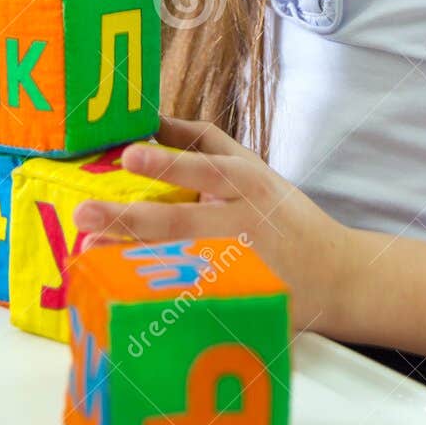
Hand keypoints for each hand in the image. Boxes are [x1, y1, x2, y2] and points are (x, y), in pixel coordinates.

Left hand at [72, 116, 353, 335]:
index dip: (167, 161)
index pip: (205, 167)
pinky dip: (160, 303)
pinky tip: (123, 299)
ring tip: (92, 253)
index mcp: (247, 182)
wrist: (340, 274)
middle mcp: (242, 221)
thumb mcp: (254, 169)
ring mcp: (240, 266)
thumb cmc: (283, 216)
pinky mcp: (241, 303)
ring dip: (130, 262)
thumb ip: (205, 144)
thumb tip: (152, 119)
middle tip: (85, 213)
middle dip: (130, 218)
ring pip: (178, 267)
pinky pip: (195, 305)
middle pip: (181, 220)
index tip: (128, 155)